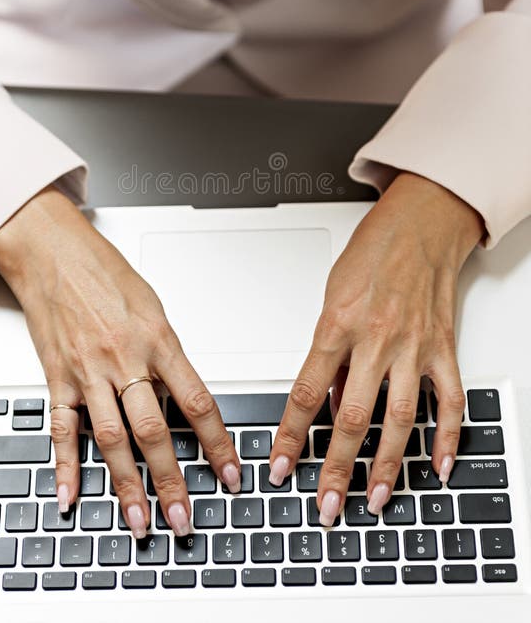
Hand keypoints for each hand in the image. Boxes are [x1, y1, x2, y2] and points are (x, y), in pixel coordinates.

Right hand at [0, 186, 240, 537]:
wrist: (53, 252)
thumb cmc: (105, 272)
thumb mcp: (153, 306)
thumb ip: (168, 353)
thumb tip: (185, 394)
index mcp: (157, 340)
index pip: (196, 402)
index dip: (217, 444)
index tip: (230, 474)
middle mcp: (124, 360)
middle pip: (152, 431)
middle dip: (171, 481)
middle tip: (183, 519)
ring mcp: (88, 372)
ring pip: (110, 439)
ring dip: (125, 486)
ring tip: (139, 521)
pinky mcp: (57, 377)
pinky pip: (62, 429)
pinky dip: (66, 466)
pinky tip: (71, 496)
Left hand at [269, 172, 483, 523]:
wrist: (421, 223)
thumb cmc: (372, 252)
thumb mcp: (332, 296)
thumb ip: (329, 350)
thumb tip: (326, 399)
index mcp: (338, 325)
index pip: (306, 393)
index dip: (290, 436)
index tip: (280, 466)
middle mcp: (376, 339)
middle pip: (351, 417)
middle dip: (335, 468)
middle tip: (325, 505)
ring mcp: (413, 346)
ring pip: (399, 419)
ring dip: (386, 464)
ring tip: (374, 498)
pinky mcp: (443, 348)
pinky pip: (448, 400)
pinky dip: (447, 437)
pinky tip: (437, 466)